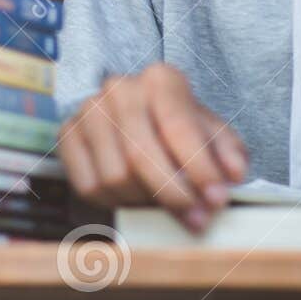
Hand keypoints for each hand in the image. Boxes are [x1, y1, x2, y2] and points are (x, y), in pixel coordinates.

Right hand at [58, 63, 247, 231]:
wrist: (137, 115)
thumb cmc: (179, 127)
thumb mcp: (212, 132)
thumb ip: (228, 153)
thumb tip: (232, 175)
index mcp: (160, 80)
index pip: (178, 126)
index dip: (199, 168)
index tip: (217, 199)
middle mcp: (120, 88)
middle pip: (142, 155)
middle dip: (174, 194)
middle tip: (196, 219)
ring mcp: (89, 110)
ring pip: (115, 176)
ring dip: (144, 200)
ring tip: (163, 204)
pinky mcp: (67, 134)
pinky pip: (89, 185)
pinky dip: (115, 202)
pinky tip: (134, 197)